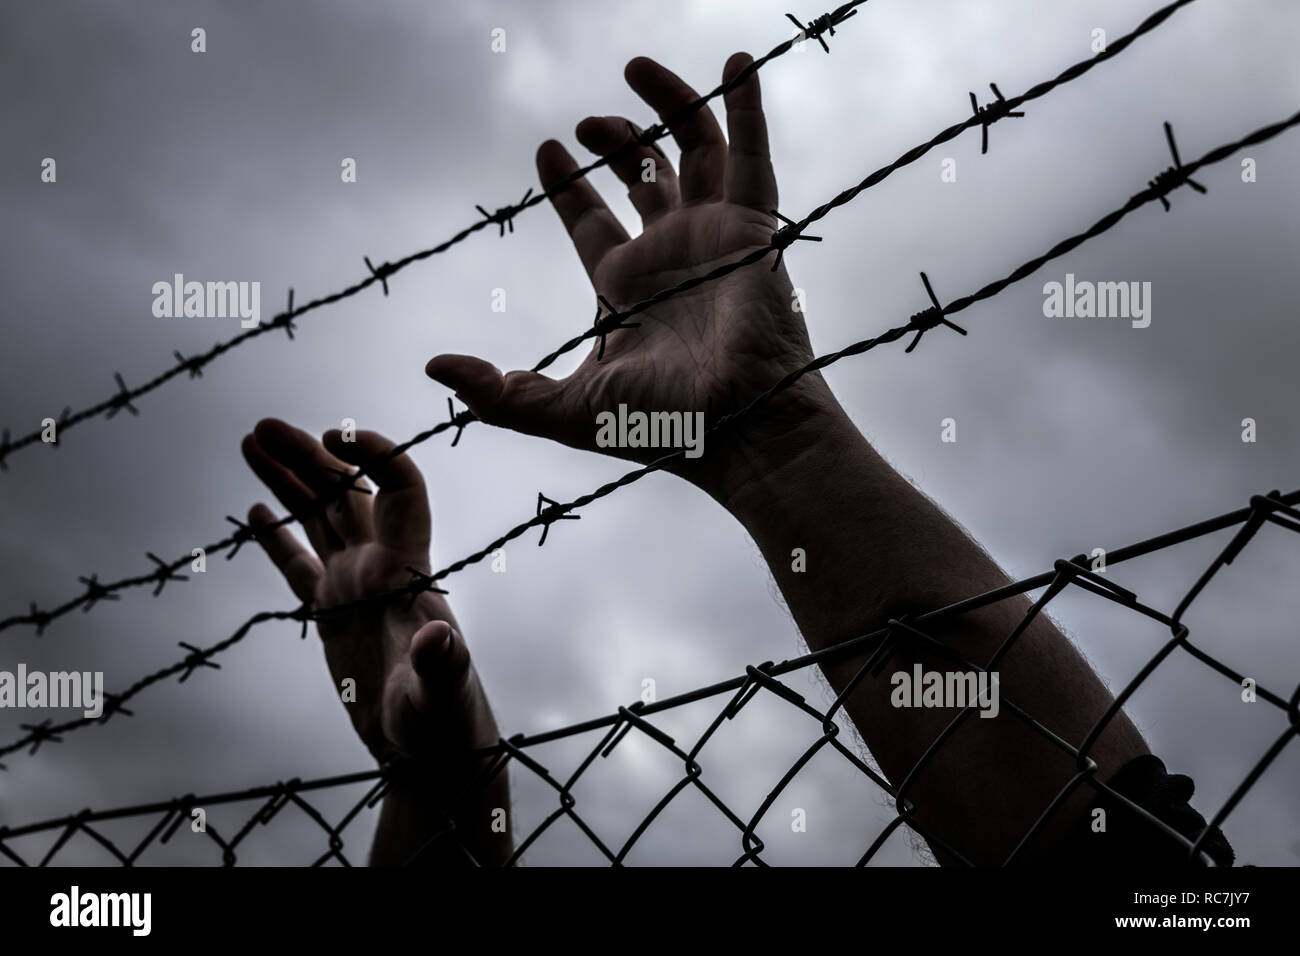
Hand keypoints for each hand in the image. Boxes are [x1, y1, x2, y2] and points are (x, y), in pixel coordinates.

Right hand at [239, 419, 499, 776]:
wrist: (430, 749)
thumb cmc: (444, 721)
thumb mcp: (440, 694)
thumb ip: (439, 665)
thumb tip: (437, 637)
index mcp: (407, 569)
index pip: (401, 490)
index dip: (374, 456)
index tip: (331, 436)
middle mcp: (381, 566)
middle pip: (346, 492)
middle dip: (308, 456)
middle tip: (261, 427)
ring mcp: (355, 587)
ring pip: (319, 518)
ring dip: (290, 480)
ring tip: (251, 443)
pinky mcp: (334, 613)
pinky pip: (300, 562)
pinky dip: (278, 536)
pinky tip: (257, 510)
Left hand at [425, 53, 839, 502]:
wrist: (738, 432)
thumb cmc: (662, 428)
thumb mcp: (566, 411)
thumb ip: (501, 394)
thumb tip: (433, 368)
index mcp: (624, 288)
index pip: (590, 222)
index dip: (568, 186)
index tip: (547, 150)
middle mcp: (668, 255)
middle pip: (642, 178)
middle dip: (614, 144)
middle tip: (587, 124)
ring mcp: (713, 236)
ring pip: (693, 151)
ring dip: (667, 105)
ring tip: (633, 68)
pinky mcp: (753, 227)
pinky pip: (751, 154)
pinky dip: (746, 106)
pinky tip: (735, 62)